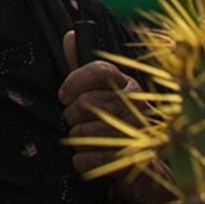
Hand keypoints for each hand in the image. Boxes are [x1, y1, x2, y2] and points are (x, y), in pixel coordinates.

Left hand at [60, 31, 164, 201]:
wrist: (141, 167)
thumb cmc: (114, 124)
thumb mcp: (99, 93)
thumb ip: (82, 67)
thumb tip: (69, 36)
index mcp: (129, 85)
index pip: (100, 70)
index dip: (75, 81)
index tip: (63, 95)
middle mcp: (138, 104)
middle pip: (89, 103)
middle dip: (72, 116)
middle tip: (74, 122)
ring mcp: (138, 132)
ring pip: (87, 131)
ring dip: (77, 140)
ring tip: (83, 140)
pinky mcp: (133, 159)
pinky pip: (91, 158)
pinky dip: (82, 161)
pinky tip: (87, 158)